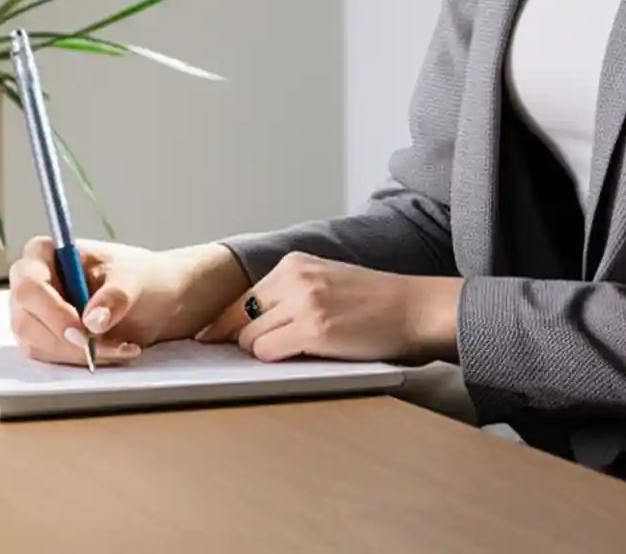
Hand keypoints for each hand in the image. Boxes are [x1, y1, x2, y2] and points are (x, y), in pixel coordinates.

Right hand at [8, 237, 248, 366]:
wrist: (157, 300)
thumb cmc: (140, 277)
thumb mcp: (134, 279)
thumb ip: (115, 296)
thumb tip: (93, 321)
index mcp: (45, 254)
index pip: (29, 285)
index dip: (51, 311)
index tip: (82, 331)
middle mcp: (32, 285)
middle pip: (26, 320)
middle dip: (66, 340)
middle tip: (103, 346)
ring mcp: (35, 315)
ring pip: (37, 345)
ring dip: (78, 354)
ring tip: (120, 346)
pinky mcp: (44, 340)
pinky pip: (51, 359)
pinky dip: (82, 361)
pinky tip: (114, 351)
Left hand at [195, 252, 461, 362]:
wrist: (416, 309)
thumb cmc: (373, 303)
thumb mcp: (324, 282)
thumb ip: (286, 295)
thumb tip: (239, 325)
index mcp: (292, 264)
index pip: (239, 296)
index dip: (224, 323)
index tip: (209, 339)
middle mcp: (293, 278)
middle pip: (236, 317)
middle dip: (239, 339)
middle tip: (244, 355)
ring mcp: (303, 302)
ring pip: (248, 337)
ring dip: (262, 352)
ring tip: (294, 351)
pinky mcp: (313, 329)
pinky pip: (266, 352)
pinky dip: (274, 360)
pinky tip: (301, 356)